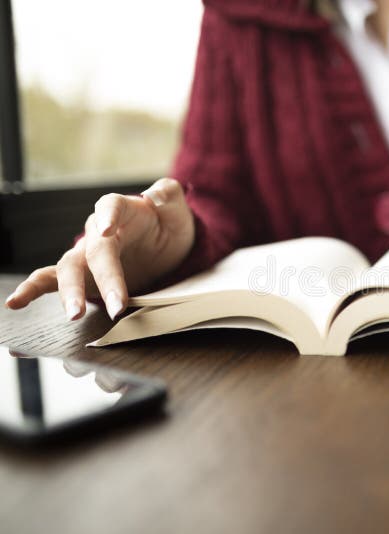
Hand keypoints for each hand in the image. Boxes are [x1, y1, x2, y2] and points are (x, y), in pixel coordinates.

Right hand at [4, 178, 194, 319]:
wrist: (167, 247)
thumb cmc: (169, 226)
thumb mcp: (178, 210)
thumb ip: (169, 195)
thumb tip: (153, 196)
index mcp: (122, 209)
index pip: (110, 206)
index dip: (107, 216)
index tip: (106, 230)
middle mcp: (98, 232)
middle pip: (94, 251)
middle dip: (105, 278)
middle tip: (117, 304)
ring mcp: (87, 254)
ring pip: (70, 269)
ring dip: (70, 292)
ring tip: (75, 314)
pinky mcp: (82, 275)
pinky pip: (51, 279)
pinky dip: (32, 289)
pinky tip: (15, 302)